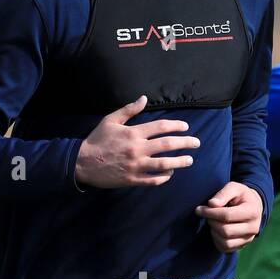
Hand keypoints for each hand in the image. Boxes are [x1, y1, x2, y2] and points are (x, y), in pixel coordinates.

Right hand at [74, 95, 199, 188]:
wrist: (82, 163)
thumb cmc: (97, 140)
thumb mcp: (111, 120)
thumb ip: (129, 110)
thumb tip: (144, 99)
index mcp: (133, 133)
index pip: (161, 127)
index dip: (176, 126)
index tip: (185, 127)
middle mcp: (137, 149)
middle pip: (168, 145)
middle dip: (185, 143)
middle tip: (196, 143)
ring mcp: (136, 166)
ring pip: (164, 164)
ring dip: (180, 162)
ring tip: (189, 160)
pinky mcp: (132, 179)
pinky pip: (153, 179)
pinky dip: (164, 177)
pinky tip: (170, 174)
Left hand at [195, 181, 263, 251]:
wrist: (253, 207)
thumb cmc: (241, 196)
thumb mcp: (234, 187)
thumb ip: (223, 193)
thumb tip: (212, 204)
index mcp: (252, 211)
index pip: (227, 216)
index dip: (210, 213)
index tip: (199, 209)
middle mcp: (253, 228)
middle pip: (226, 231)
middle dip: (212, 222)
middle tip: (207, 215)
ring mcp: (248, 239)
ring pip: (225, 242)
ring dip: (214, 232)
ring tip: (213, 222)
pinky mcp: (242, 246)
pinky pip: (225, 248)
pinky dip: (217, 240)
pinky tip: (216, 230)